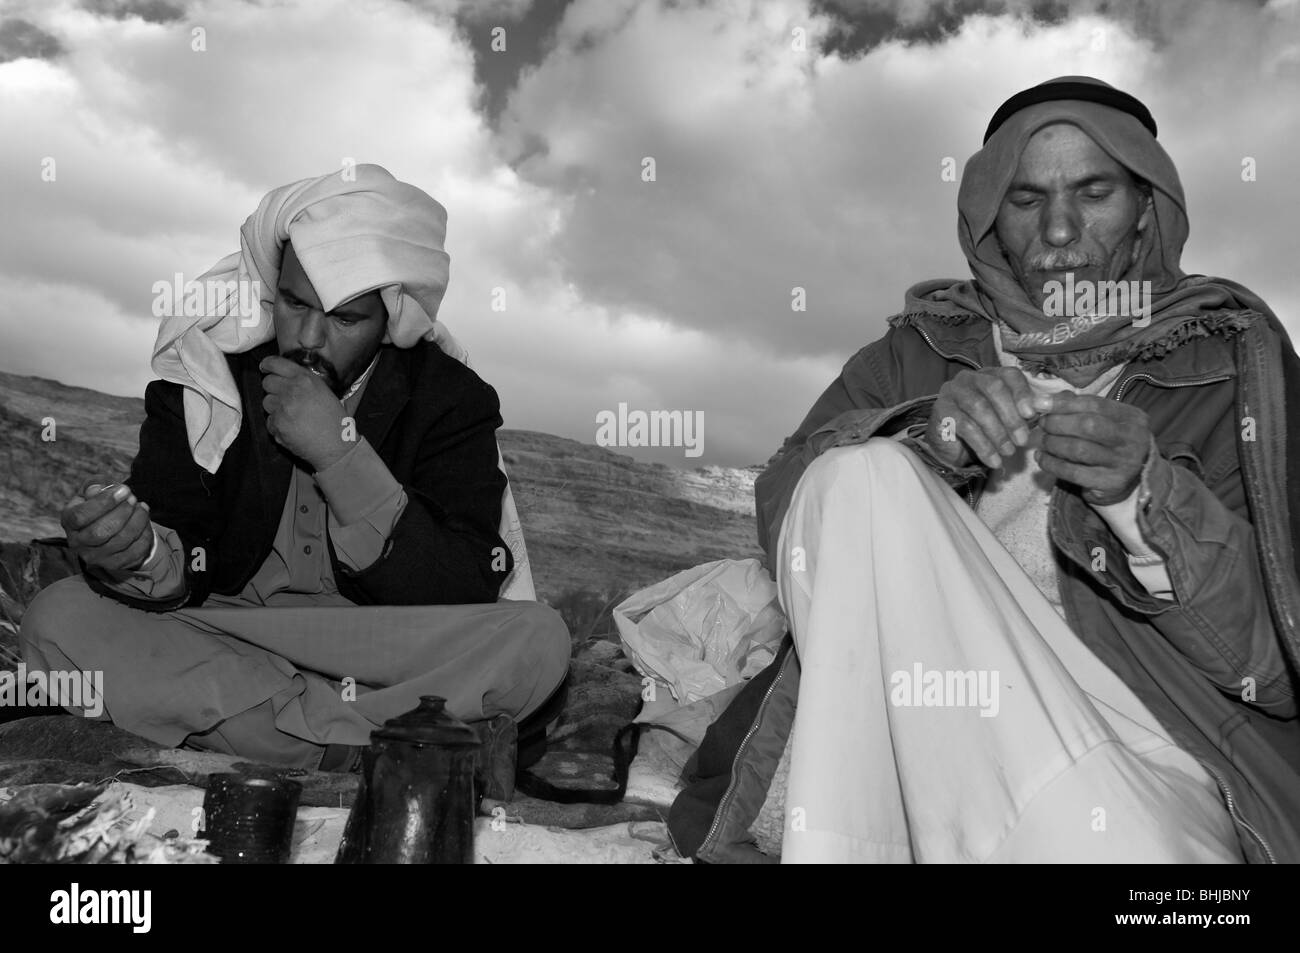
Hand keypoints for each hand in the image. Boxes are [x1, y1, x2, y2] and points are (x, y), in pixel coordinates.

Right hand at [61, 481, 153, 573]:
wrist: (110, 529)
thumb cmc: (100, 505)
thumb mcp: (94, 490)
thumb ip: (95, 484)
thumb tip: (97, 489)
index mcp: (68, 522)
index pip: (80, 516)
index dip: (104, 502)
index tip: (124, 490)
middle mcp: (77, 543)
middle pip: (100, 532)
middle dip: (123, 512)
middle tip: (133, 498)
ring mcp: (96, 557)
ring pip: (121, 540)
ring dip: (137, 520)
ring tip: (142, 507)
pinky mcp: (115, 564)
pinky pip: (135, 550)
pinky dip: (144, 533)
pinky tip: (144, 521)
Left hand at [260, 356, 349, 470]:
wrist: (336, 445)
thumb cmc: (335, 420)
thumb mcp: (324, 392)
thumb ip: (304, 381)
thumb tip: (286, 378)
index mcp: (305, 379)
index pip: (276, 363)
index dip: (267, 365)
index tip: (265, 368)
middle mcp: (292, 390)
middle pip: (267, 382)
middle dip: (273, 389)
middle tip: (284, 398)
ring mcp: (282, 408)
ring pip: (266, 402)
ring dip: (275, 407)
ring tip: (292, 416)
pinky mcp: (277, 424)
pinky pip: (269, 421)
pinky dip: (278, 425)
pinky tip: (293, 428)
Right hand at [925, 367, 1037, 469]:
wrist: (953, 448)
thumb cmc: (985, 429)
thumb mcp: (1010, 419)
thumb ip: (1028, 410)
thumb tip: (1047, 404)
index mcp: (989, 375)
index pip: (1009, 375)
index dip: (1022, 393)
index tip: (1032, 415)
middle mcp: (969, 378)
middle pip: (993, 388)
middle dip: (1011, 416)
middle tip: (1023, 440)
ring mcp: (952, 392)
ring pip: (979, 407)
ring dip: (998, 433)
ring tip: (1009, 452)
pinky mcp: (941, 411)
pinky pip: (965, 426)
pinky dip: (983, 446)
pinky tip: (993, 460)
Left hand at [1034, 392, 1151, 504]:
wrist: (1134, 476)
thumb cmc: (1110, 441)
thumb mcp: (1103, 419)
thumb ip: (1077, 406)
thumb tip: (1044, 401)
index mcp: (1131, 416)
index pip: (1094, 404)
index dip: (1063, 404)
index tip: (1039, 404)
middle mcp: (1132, 438)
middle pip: (1088, 425)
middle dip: (1057, 423)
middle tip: (1042, 424)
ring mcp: (1124, 462)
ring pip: (1079, 450)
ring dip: (1053, 443)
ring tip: (1042, 441)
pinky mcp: (1111, 483)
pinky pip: (1074, 473)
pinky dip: (1052, 464)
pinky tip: (1041, 458)